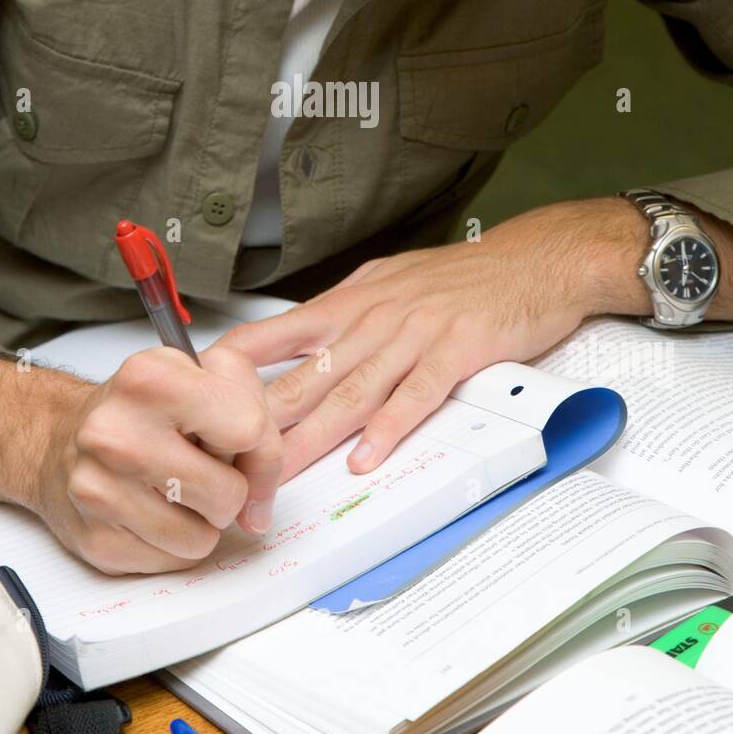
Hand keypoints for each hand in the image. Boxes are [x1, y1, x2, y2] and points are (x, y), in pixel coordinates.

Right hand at [35, 342, 283, 573]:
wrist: (57, 438)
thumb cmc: (139, 409)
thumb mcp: (198, 378)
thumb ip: (253, 417)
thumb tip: (262, 501)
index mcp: (150, 379)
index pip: (250, 427)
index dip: (257, 442)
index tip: (236, 441)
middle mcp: (117, 434)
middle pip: (229, 493)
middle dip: (228, 486)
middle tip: (198, 465)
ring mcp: (101, 491)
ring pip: (204, 539)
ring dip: (201, 520)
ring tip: (173, 488)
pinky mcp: (96, 541)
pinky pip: (173, 562)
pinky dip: (172, 543)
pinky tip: (150, 511)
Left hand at [222, 199, 648, 481]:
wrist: (534, 260)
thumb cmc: (463, 277)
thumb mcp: (389, 281)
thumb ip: (345, 312)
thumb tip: (297, 337)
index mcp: (350, 302)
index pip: (273, 334)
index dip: (234, 369)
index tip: (198, 398)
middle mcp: (373, 316)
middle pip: (306, 376)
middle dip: (262, 424)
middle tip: (227, 462)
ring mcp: (414, 332)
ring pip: (352, 390)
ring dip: (313, 437)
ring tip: (279, 473)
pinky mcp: (457, 348)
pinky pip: (416, 395)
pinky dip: (389, 429)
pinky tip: (366, 458)